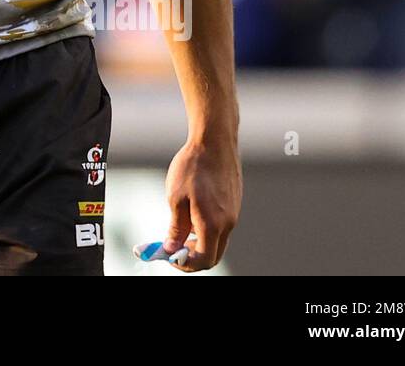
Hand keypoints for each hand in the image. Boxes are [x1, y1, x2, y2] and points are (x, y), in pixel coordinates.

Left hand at [159, 137, 241, 271]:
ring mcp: (234, 213)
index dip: (186, 264)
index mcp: (213, 224)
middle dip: (193, 256)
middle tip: (174, 246)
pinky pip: (221, 225)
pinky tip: (192, 209)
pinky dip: (207, 228)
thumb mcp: (175, 198)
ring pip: (218, 239)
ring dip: (199, 241)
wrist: (214, 141)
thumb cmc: (192, 167)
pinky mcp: (234, 204)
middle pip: (214, 254)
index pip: (204, 260)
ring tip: (180, 223)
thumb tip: (171, 249)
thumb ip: (176, 228)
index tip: (170, 257)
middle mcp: (228, 223)